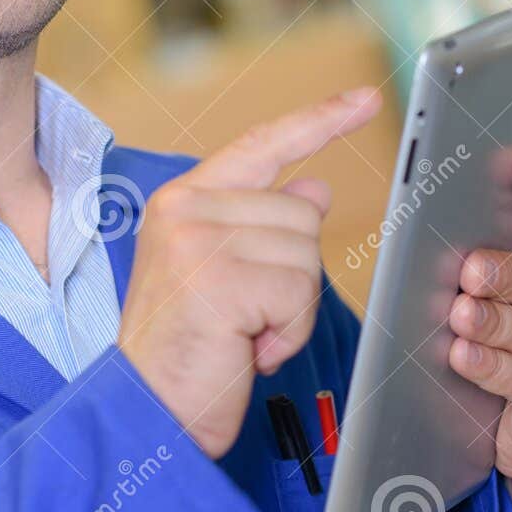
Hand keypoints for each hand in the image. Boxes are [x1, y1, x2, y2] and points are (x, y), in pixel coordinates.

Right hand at [119, 87, 381, 458]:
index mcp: (183, 199)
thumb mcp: (225, 275)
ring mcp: (198, 240)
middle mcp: (184, 208)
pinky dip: (288, 332)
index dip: (320, 121)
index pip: (263, 144)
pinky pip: (299, 293)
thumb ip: (263, 225)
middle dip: (292, 277)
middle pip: (301, 215)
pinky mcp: (219, 278)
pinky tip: (247, 348)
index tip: (366, 98)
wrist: (146, 413)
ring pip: (306, 254)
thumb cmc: (186, 350)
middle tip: (245, 317)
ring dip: (290, 309)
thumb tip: (315, 189)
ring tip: (242, 334)